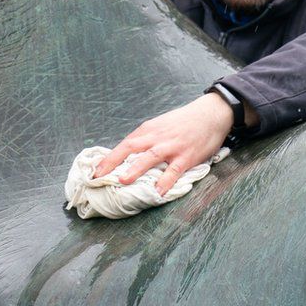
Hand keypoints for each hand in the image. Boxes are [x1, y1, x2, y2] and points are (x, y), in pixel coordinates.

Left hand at [92, 93, 234, 195]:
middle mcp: (157, 137)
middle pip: (130, 148)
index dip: (108, 158)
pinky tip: (158, 192)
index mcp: (149, 130)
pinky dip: (165, 181)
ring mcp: (172, 147)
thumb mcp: (161, 126)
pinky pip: (174, 170)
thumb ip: (146, 140)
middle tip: (98, 177)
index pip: (124, 144)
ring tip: (123, 181)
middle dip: (112, 162)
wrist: (211, 114)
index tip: (94, 172)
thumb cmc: (184, 122)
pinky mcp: (187, 156)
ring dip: (135, 169)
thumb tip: (127, 158)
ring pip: (150, 157)